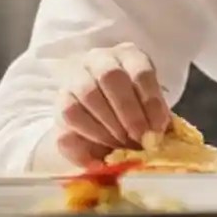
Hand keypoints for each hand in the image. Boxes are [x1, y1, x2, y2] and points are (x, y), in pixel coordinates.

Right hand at [54, 42, 171, 166]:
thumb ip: (154, 119)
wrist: (107, 111)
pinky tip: (98, 160)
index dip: (150, 102)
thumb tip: (154, 140)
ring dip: (105, 129)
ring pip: (86, 96)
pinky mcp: (60, 102)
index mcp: (128, 56)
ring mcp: (75, 78)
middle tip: (138, 139)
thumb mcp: (150, 107)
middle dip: (127, 112)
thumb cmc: (136, 107)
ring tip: (120, 148)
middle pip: (110, 77)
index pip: (140, 71)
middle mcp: (99, 60)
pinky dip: (82, 144)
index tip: (157, 129)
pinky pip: (67, 122)